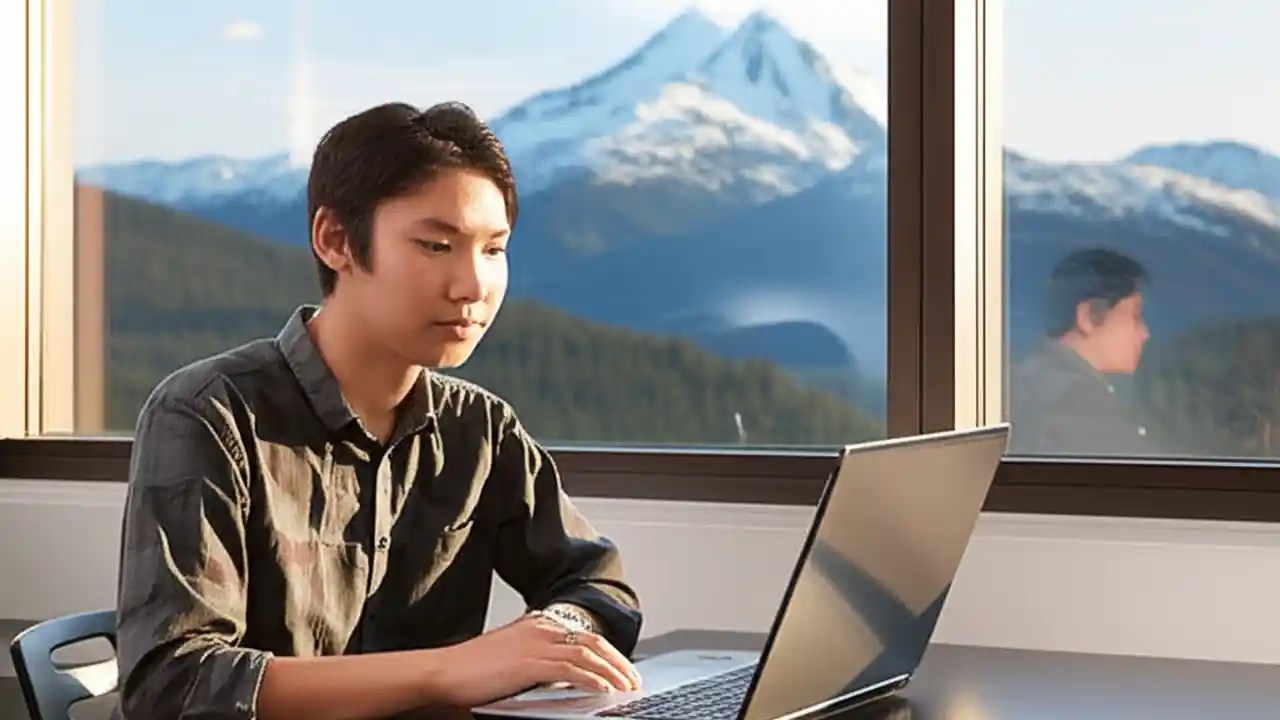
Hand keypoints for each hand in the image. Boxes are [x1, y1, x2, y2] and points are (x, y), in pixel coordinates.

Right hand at [429, 614, 642, 707]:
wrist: (445, 672)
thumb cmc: (473, 670)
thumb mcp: (512, 658)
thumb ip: (539, 661)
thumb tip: (565, 676)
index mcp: (537, 625)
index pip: (584, 636)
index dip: (609, 653)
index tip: (623, 669)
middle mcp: (541, 629)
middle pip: (593, 642)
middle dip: (618, 662)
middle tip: (633, 680)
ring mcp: (537, 644)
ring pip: (588, 654)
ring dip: (612, 672)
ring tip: (626, 688)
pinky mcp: (531, 663)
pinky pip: (572, 670)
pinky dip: (593, 679)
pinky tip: (605, 690)